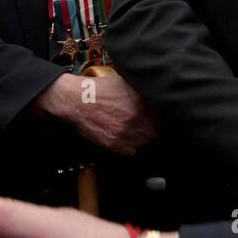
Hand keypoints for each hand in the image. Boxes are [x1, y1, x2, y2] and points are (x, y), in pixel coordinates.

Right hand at [34, 73, 157, 155]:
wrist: (76, 100)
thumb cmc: (98, 90)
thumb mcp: (125, 84)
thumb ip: (142, 94)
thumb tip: (155, 99)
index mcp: (140, 103)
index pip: (162, 118)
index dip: (161, 120)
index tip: (159, 120)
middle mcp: (134, 119)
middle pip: (155, 133)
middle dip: (154, 131)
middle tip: (150, 129)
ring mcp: (124, 133)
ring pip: (145, 144)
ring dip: (145, 141)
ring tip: (140, 135)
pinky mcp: (113, 144)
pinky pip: (131, 153)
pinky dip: (133, 149)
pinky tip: (130, 141)